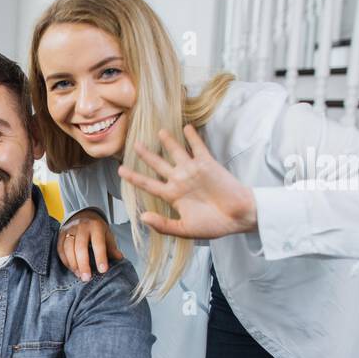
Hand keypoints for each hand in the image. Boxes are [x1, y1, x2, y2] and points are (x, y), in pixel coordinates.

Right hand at [57, 209, 123, 280]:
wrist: (84, 217)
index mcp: (96, 226)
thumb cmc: (97, 230)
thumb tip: (119, 258)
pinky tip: (72, 269)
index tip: (102, 270)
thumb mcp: (107, 235)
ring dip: (73, 264)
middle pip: (80, 246)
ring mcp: (69, 230)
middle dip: (83, 264)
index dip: (100, 257)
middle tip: (87, 278)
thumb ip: (112, 247)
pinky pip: (60, 249)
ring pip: (68, 248)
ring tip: (79, 275)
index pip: (98, 243)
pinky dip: (65, 261)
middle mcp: (81, 226)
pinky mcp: (60, 234)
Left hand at [119, 124, 257, 239]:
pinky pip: (197, 147)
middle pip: (158, 164)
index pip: (148, 184)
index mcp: (173, 196)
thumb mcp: (185, 230)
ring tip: (159, 131)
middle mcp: (180, 181)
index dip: (134, 177)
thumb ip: (163, 225)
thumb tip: (142, 217)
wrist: (238, 217)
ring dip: (168, 141)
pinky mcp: (207, 164)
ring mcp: (193, 171)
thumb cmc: (214, 225)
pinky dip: (192, 137)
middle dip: (146, 154)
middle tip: (134, 143)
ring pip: (176, 152)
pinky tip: (186, 127)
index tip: (120, 170)